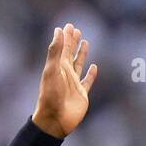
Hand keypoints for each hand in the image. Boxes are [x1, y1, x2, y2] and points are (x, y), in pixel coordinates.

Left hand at [32, 23, 97, 137]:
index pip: (62, 48)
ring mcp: (74, 84)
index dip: (65, 37)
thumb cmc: (51, 96)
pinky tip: (94, 67)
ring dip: (82, 54)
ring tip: (85, 42)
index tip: (68, 25)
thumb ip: (56, 51)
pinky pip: (87, 81)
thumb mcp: (52, 70)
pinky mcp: (82, 94)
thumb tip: (59, 30)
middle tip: (76, 29)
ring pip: (79, 65)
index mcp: (57, 68)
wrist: (54, 120)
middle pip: (70, 54)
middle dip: (72, 41)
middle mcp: (65, 74)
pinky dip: (91, 74)